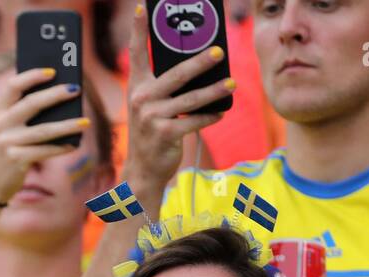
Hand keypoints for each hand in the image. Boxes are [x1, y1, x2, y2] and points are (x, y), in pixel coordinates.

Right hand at [0, 68, 85, 202]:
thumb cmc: (5, 151)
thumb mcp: (6, 129)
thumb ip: (22, 114)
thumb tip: (58, 98)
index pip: (14, 86)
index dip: (33, 76)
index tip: (53, 71)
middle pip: (31, 104)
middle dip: (56, 95)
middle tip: (76, 89)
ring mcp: (7, 143)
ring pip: (44, 130)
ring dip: (67, 125)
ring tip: (85, 122)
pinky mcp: (15, 160)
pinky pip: (45, 151)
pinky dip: (61, 147)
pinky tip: (75, 144)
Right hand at [122, 2, 231, 199]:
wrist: (143, 169)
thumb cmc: (152, 132)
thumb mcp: (151, 107)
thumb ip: (166, 88)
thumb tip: (199, 67)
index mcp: (136, 87)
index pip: (136, 53)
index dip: (137, 29)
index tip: (141, 7)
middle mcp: (141, 99)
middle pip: (175, 74)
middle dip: (199, 62)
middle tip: (218, 51)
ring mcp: (151, 118)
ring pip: (190, 100)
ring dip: (215, 91)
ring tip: (232, 83)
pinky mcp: (164, 134)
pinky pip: (194, 122)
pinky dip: (209, 117)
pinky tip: (220, 113)